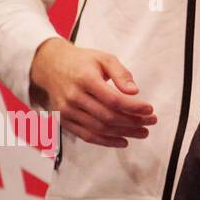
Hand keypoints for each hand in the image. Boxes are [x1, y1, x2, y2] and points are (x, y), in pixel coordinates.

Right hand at [29, 38, 155, 147]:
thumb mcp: (104, 58)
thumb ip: (121, 74)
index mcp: (85, 79)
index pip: (114, 100)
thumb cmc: (81, 61)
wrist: (49, 66)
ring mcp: (67, 111)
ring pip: (99, 128)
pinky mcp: (63, 120)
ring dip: (123, 133)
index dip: (134, 108)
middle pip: (108, 116)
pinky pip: (86, 135)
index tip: (150, 110)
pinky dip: (105, 141)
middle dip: (133, 122)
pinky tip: (122, 141)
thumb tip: (134, 91)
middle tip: (150, 122)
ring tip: (142, 132)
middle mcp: (74, 97)